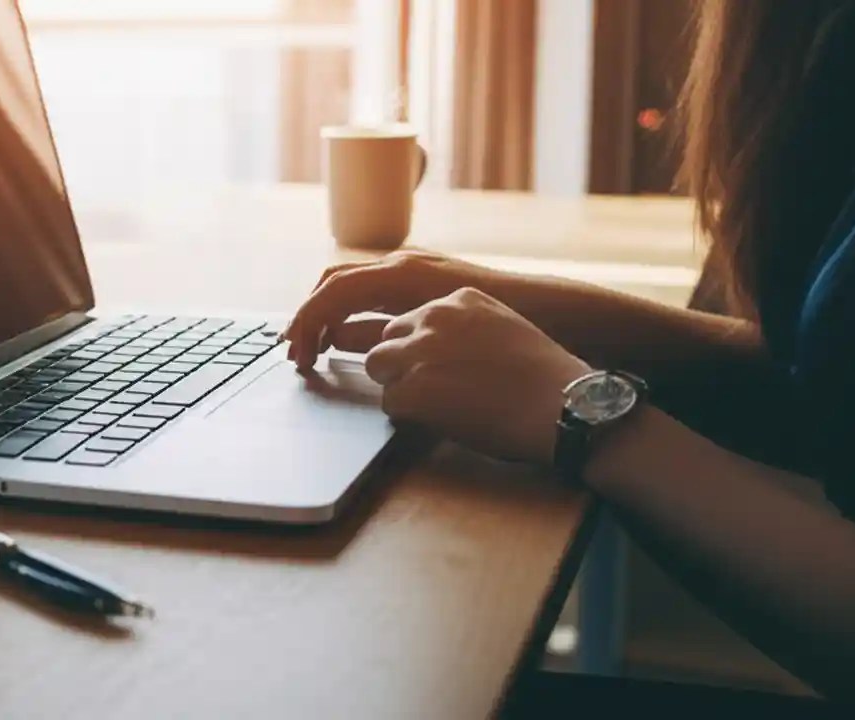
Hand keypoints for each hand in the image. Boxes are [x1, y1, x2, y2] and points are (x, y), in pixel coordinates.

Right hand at [283, 250, 500, 368]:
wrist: (558, 310)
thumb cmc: (500, 326)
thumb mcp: (436, 336)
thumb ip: (384, 339)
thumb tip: (342, 344)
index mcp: (400, 274)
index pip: (332, 292)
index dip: (306, 324)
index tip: (298, 356)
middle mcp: (404, 263)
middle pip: (334, 283)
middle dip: (309, 317)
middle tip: (296, 353)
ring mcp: (415, 268)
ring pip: (354, 287)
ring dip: (329, 316)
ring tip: (316, 350)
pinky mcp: (426, 281)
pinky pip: (376, 293)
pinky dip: (355, 315)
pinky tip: (353, 341)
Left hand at [365, 288, 589, 464]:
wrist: (562, 405)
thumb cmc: (545, 378)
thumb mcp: (505, 329)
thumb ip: (468, 330)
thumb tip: (445, 352)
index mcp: (459, 299)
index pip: (414, 318)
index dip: (423, 347)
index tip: (441, 366)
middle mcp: (433, 317)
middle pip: (389, 338)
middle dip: (402, 363)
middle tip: (432, 390)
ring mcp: (419, 351)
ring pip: (378, 366)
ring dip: (399, 386)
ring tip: (435, 406)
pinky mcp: (411, 389)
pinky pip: (390, 402)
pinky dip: (408, 416)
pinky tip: (440, 422)